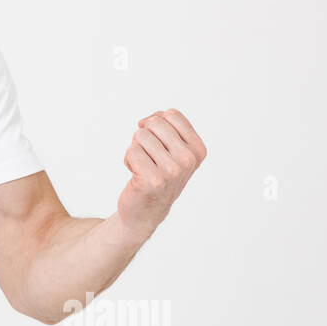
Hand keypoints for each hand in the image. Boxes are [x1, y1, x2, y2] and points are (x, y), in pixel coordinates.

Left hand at [116, 108, 206, 240]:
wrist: (146, 211)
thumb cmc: (156, 174)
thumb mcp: (171, 148)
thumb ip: (164, 126)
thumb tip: (146, 121)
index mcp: (198, 149)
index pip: (172, 114)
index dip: (155, 122)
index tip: (156, 140)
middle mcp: (189, 159)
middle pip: (155, 122)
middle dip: (144, 136)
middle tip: (148, 156)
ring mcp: (173, 170)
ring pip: (140, 136)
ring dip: (135, 150)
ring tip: (143, 167)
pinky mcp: (154, 179)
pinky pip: (132, 151)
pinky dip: (128, 160)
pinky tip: (137, 175)